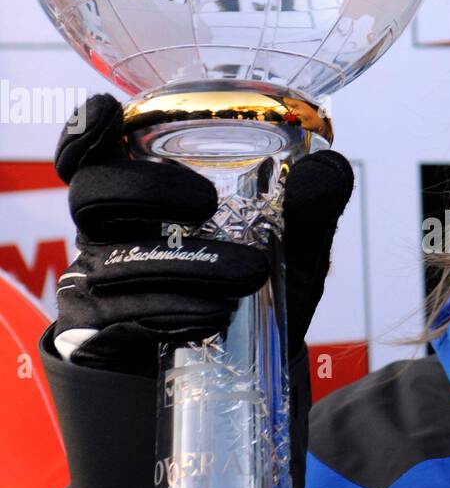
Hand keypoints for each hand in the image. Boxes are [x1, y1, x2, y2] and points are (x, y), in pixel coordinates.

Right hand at [52, 93, 353, 375]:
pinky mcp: (103, 334)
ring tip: (250, 273)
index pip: (91, 154)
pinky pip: (125, 315)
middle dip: (147, 188)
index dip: (85, 132)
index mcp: (141, 195)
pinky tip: (216, 313)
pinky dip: (175, 309)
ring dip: (184, 262)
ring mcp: (99, 283)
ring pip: (115, 258)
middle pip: (92, 193)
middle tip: (207, 200)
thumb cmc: (255, 294)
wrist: (240, 375)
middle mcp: (108, 232)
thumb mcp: (294, 249)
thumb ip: (313, 207)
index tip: (108, 112)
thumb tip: (326, 168)